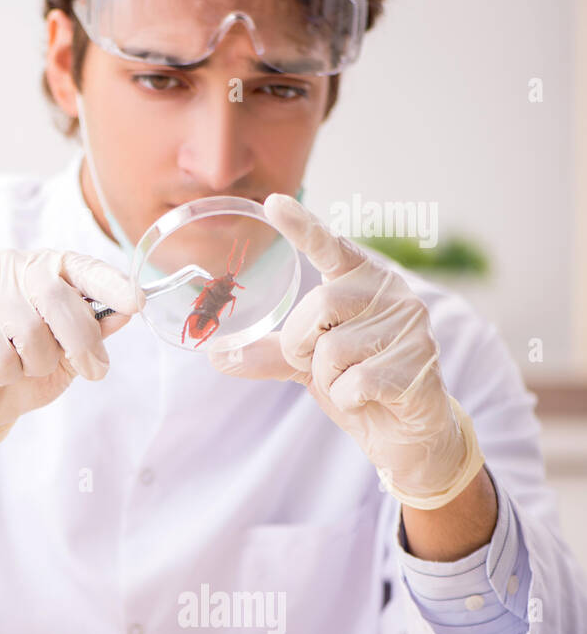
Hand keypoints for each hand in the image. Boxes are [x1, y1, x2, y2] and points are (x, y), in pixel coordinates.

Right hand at [0, 248, 143, 448]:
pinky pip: (0, 356)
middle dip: (82, 342)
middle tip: (92, 370)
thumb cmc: (21, 371)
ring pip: (30, 333)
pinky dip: (6, 375)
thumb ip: (92, 332)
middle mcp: (10, 270)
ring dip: (36, 365)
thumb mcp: (66, 356)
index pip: (81, 267)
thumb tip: (126, 312)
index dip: (110, 283)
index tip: (137, 302)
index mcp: (43, 269)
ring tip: (23, 368)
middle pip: (59, 300)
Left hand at [208, 193, 484, 509]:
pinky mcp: (417, 365)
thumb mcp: (308, 363)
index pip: (329, 247)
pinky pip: (353, 383)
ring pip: (332, 351)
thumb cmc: (357, 381)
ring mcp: (410, 327)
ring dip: (327, 378)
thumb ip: (269, 352)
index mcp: (363, 280)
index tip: (272, 203)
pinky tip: (369, 398)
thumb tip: (215, 354)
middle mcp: (392, 293)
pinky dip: (348, 399)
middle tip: (321, 363)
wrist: (406, 431)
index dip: (302, 226)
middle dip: (302, 345)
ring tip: (353, 380)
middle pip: (317, 306)